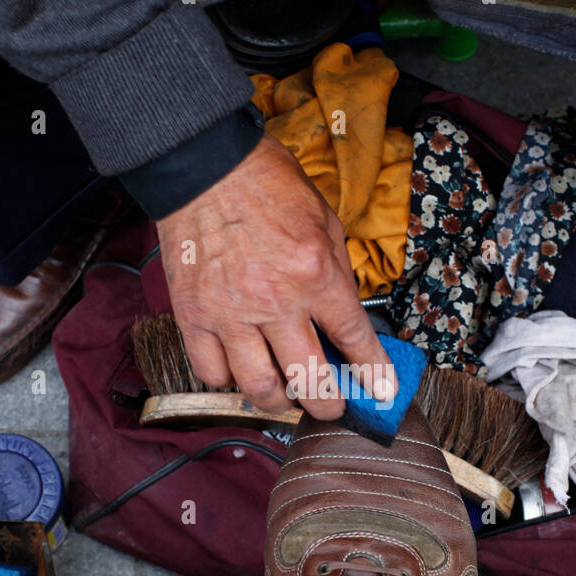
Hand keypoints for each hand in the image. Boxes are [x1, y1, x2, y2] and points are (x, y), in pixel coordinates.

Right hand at [156, 134, 393, 419]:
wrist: (206, 167)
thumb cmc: (268, 186)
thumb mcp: (324, 223)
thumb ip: (336, 276)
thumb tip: (344, 324)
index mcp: (315, 274)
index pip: (353, 339)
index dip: (373, 373)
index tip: (382, 392)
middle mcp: (276, 301)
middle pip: (310, 379)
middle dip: (329, 404)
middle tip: (333, 408)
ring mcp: (231, 314)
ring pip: (260, 387)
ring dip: (280, 402)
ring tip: (287, 396)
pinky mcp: (194, 316)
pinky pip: (212, 372)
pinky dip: (229, 379)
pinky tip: (240, 369)